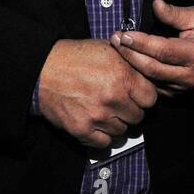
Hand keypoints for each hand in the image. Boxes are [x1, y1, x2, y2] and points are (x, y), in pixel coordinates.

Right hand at [36, 38, 157, 147]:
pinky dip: (102, 136)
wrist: (43, 69)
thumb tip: (146, 71)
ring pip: (122, 131)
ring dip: (115, 123)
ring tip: (104, 110)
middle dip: (130, 110)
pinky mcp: (82, 130)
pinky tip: (97, 124)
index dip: (143, 96)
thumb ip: (130, 63)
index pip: (150, 99)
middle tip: (119, 103)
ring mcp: (98, 116)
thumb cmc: (75, 57)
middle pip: (137, 117)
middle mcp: (113, 98)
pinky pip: (104, 143)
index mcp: (123, 76)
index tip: (136, 95)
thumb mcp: (108, 50)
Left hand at [109, 0, 193, 95]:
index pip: (163, 50)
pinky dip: (138, 74)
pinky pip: (152, 85)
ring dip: (130, 64)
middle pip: (152, 68)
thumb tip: (156, 5)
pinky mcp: (175, 94)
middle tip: (114, 39)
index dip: (142, 43)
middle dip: (129, 54)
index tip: (125, 34)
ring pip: (149, 79)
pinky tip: (127, 61)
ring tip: (117, 48)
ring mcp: (181, 88)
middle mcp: (189, 75)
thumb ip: (176, 13)